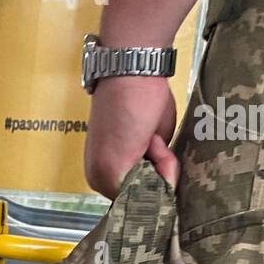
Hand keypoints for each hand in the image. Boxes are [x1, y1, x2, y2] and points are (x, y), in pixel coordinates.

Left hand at [85, 77, 178, 198]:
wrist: (130, 69)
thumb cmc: (141, 95)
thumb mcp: (155, 140)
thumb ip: (158, 166)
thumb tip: (166, 186)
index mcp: (104, 169)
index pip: (142, 188)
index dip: (158, 167)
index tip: (153, 138)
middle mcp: (97, 178)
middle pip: (146, 193)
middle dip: (159, 167)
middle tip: (151, 134)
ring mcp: (101, 179)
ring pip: (150, 190)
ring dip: (160, 163)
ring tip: (150, 134)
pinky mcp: (110, 175)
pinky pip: (152, 183)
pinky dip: (162, 162)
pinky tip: (151, 138)